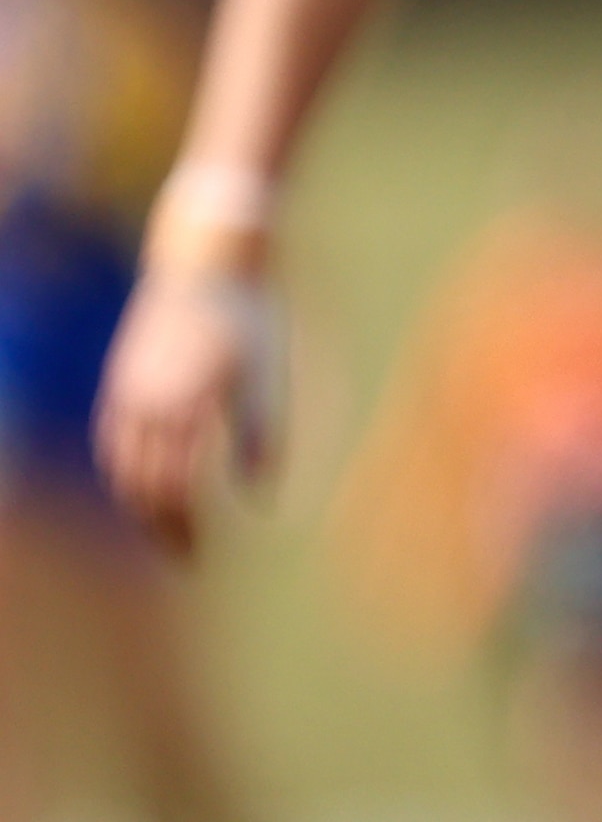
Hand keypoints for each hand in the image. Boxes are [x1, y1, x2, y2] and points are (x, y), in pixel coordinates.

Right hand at [95, 262, 282, 559]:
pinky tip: (147, 483)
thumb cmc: (250, 318)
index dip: (182, 531)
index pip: (172, 491)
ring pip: (121, 465)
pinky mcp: (122, 377)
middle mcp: (146, 402)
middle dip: (161, 527)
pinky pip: (113, 438)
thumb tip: (261, 500)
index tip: (197, 560)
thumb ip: (261, 439)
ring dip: (140, 503)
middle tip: (185, 557)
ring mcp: (127, 389)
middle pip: (141, 487)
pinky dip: (126, 470)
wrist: (207, 261)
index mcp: (184, 407)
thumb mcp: (267, 377)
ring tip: (167, 528)